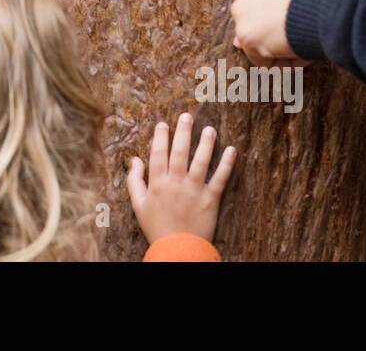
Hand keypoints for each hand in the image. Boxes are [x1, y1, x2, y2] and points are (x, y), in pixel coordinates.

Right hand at [127, 113, 235, 244]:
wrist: (177, 249)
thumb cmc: (156, 227)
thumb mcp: (138, 205)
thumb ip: (134, 181)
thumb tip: (134, 160)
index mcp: (158, 183)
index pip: (158, 154)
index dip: (161, 137)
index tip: (164, 123)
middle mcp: (176, 183)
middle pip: (179, 152)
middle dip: (183, 132)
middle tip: (187, 116)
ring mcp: (194, 190)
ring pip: (201, 161)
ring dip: (206, 143)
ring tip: (210, 129)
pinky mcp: (210, 199)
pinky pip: (220, 179)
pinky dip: (227, 164)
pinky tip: (231, 150)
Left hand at [229, 0, 318, 64]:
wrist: (332, 0)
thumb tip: (254, 20)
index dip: (283, 13)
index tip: (301, 18)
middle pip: (254, 17)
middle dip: (274, 32)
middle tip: (303, 33)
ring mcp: (241, 10)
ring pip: (259, 41)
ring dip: (282, 48)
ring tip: (308, 41)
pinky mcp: (246, 35)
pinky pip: (265, 61)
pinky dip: (285, 65)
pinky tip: (304, 54)